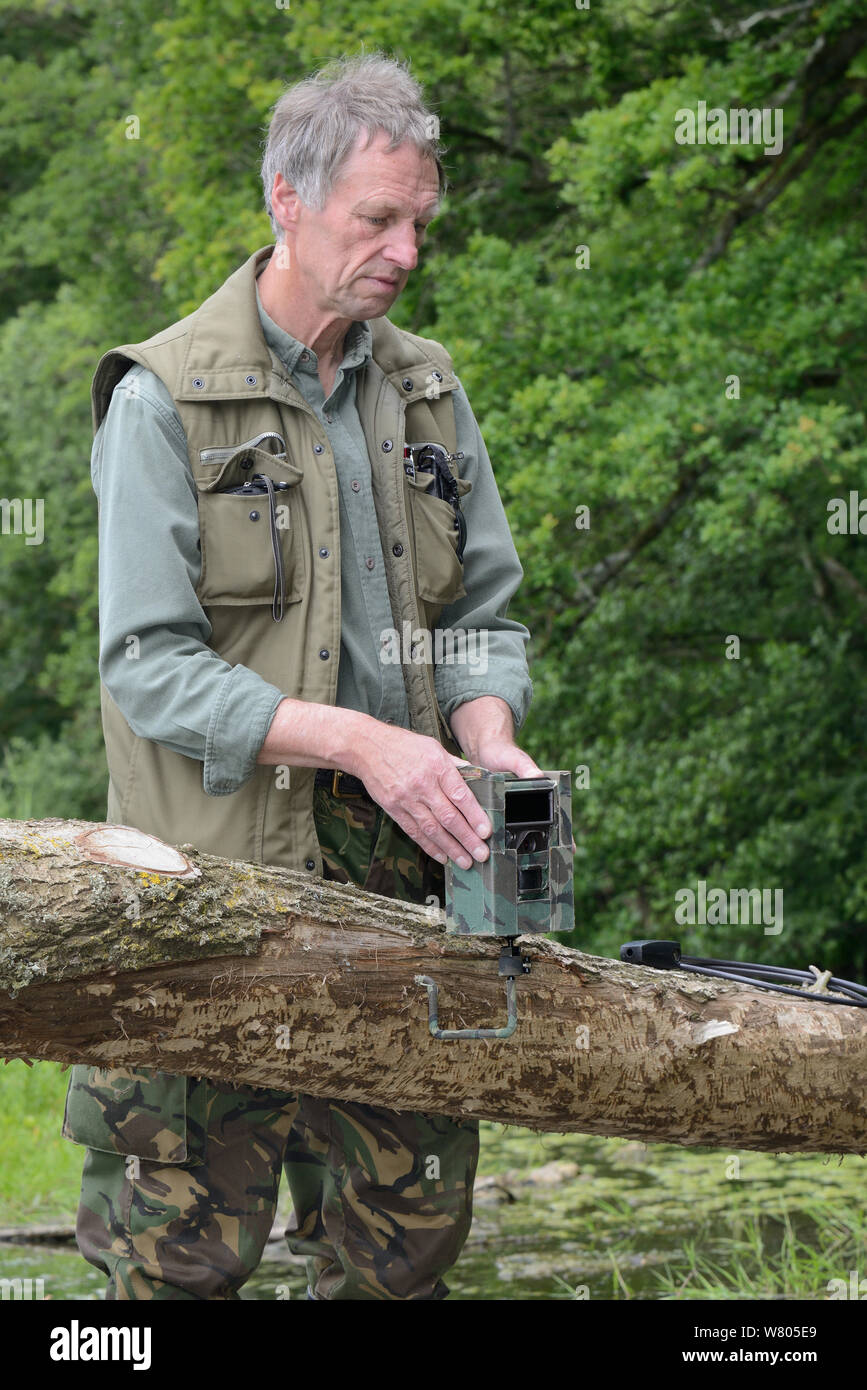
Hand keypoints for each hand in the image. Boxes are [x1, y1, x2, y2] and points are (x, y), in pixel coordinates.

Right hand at [346, 723, 492, 868]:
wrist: (367, 748)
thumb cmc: (404, 745)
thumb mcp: (434, 747)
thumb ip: (456, 766)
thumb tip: (478, 778)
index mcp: (437, 767)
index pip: (460, 795)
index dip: (475, 816)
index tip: (486, 831)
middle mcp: (422, 784)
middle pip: (448, 817)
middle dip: (467, 839)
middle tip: (481, 854)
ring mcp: (406, 799)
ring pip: (432, 829)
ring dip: (451, 848)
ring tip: (465, 862)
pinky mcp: (393, 808)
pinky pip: (414, 831)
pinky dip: (429, 846)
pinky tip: (442, 856)